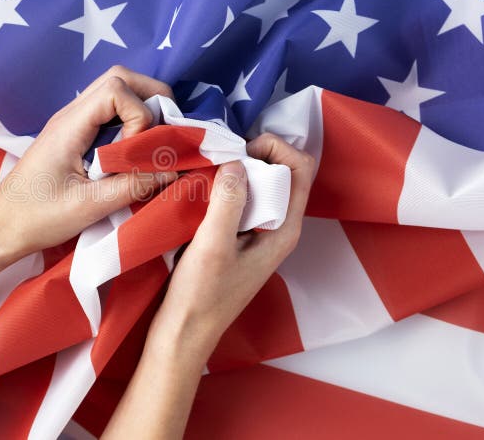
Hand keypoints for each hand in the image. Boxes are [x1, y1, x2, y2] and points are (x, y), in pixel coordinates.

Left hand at [0, 66, 176, 263]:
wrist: (1, 227)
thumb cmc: (36, 218)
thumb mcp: (88, 207)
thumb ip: (132, 186)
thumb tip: (172, 171)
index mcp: (70, 125)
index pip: (116, 89)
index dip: (139, 113)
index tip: (137, 150)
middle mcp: (71, 115)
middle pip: (119, 78)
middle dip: (151, 97)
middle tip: (166, 131)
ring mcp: (71, 123)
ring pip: (114, 92)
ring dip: (141, 109)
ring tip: (153, 143)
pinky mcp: (74, 136)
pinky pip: (108, 113)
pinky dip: (129, 122)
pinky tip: (134, 152)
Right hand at [148, 133, 315, 360]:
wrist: (183, 333)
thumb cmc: (201, 296)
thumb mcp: (213, 245)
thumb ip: (230, 201)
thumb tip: (238, 160)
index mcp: (284, 229)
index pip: (300, 168)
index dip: (274, 149)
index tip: (238, 154)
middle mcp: (277, 227)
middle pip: (281, 171)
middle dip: (253, 155)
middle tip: (219, 162)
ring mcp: (257, 233)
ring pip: (258, 184)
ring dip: (235, 171)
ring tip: (206, 173)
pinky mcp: (236, 237)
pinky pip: (239, 199)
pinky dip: (223, 188)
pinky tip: (199, 192)